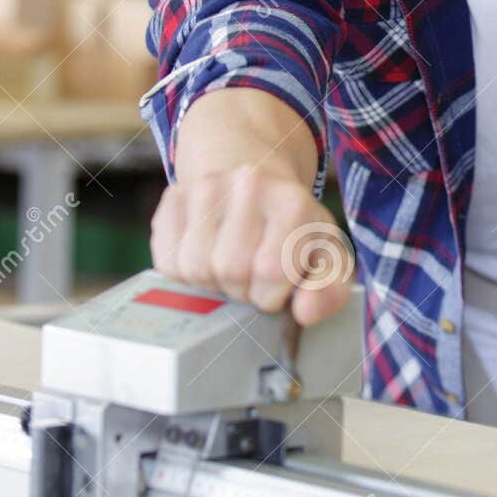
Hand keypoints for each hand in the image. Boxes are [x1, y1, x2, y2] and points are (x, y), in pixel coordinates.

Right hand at [150, 165, 354, 323]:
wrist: (261, 187)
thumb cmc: (296, 234)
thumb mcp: (326, 261)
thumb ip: (329, 292)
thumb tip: (304, 313)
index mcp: (293, 202)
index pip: (270, 272)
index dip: (271, 295)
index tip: (277, 287)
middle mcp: (249, 183)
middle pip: (229, 270)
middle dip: (241, 289)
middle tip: (253, 276)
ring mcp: (207, 186)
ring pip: (193, 267)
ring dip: (211, 282)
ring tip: (230, 265)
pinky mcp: (174, 195)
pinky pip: (167, 259)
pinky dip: (184, 271)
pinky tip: (207, 254)